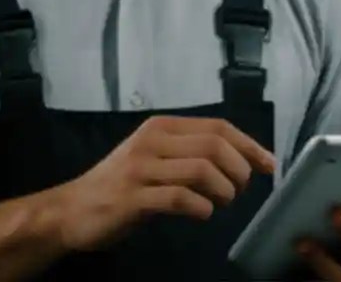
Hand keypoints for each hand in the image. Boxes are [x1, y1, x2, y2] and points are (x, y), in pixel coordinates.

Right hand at [47, 116, 275, 251]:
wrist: (72, 210)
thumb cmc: (121, 185)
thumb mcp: (155, 157)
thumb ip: (190, 153)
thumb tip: (243, 159)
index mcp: (161, 127)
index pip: (218, 127)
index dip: (249, 145)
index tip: (269, 165)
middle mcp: (151, 141)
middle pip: (214, 145)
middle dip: (239, 169)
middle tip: (240, 191)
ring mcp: (140, 168)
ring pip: (201, 169)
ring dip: (223, 190)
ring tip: (221, 203)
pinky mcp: (132, 197)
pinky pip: (179, 198)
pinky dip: (201, 208)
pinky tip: (202, 214)